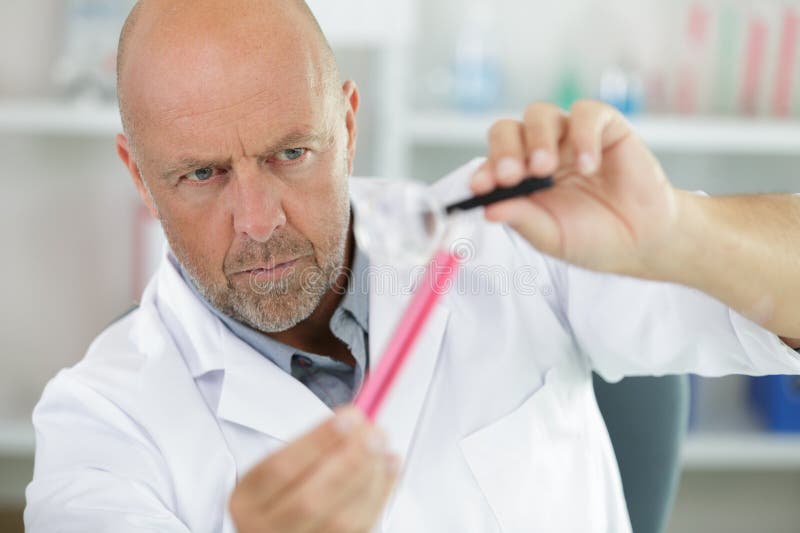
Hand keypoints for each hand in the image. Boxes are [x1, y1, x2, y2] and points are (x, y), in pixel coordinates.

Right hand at [229, 407, 398, 532]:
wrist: (282, 531)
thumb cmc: (283, 494)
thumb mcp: (277, 469)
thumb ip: (311, 446)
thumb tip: (356, 420)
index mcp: (247, 500)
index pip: (279, 469)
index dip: (317, 441)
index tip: (348, 417)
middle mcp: (266, 529)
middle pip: (310, 500)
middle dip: (349, 462)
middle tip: (374, 433)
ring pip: (340, 522)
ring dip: (370, 480)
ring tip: (384, 449)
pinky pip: (359, 530)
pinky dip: (379, 497)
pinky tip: (388, 471)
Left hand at [471, 100, 679, 277]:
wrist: (642, 240)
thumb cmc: (591, 238)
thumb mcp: (552, 237)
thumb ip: (523, 220)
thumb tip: (488, 210)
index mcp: (519, 179)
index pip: (491, 163)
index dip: (484, 172)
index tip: (481, 188)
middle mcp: (538, 152)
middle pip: (507, 130)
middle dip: (505, 151)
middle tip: (512, 176)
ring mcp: (569, 137)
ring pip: (540, 114)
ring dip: (537, 139)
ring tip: (545, 168)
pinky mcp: (604, 126)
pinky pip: (586, 113)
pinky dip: (583, 135)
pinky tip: (588, 165)